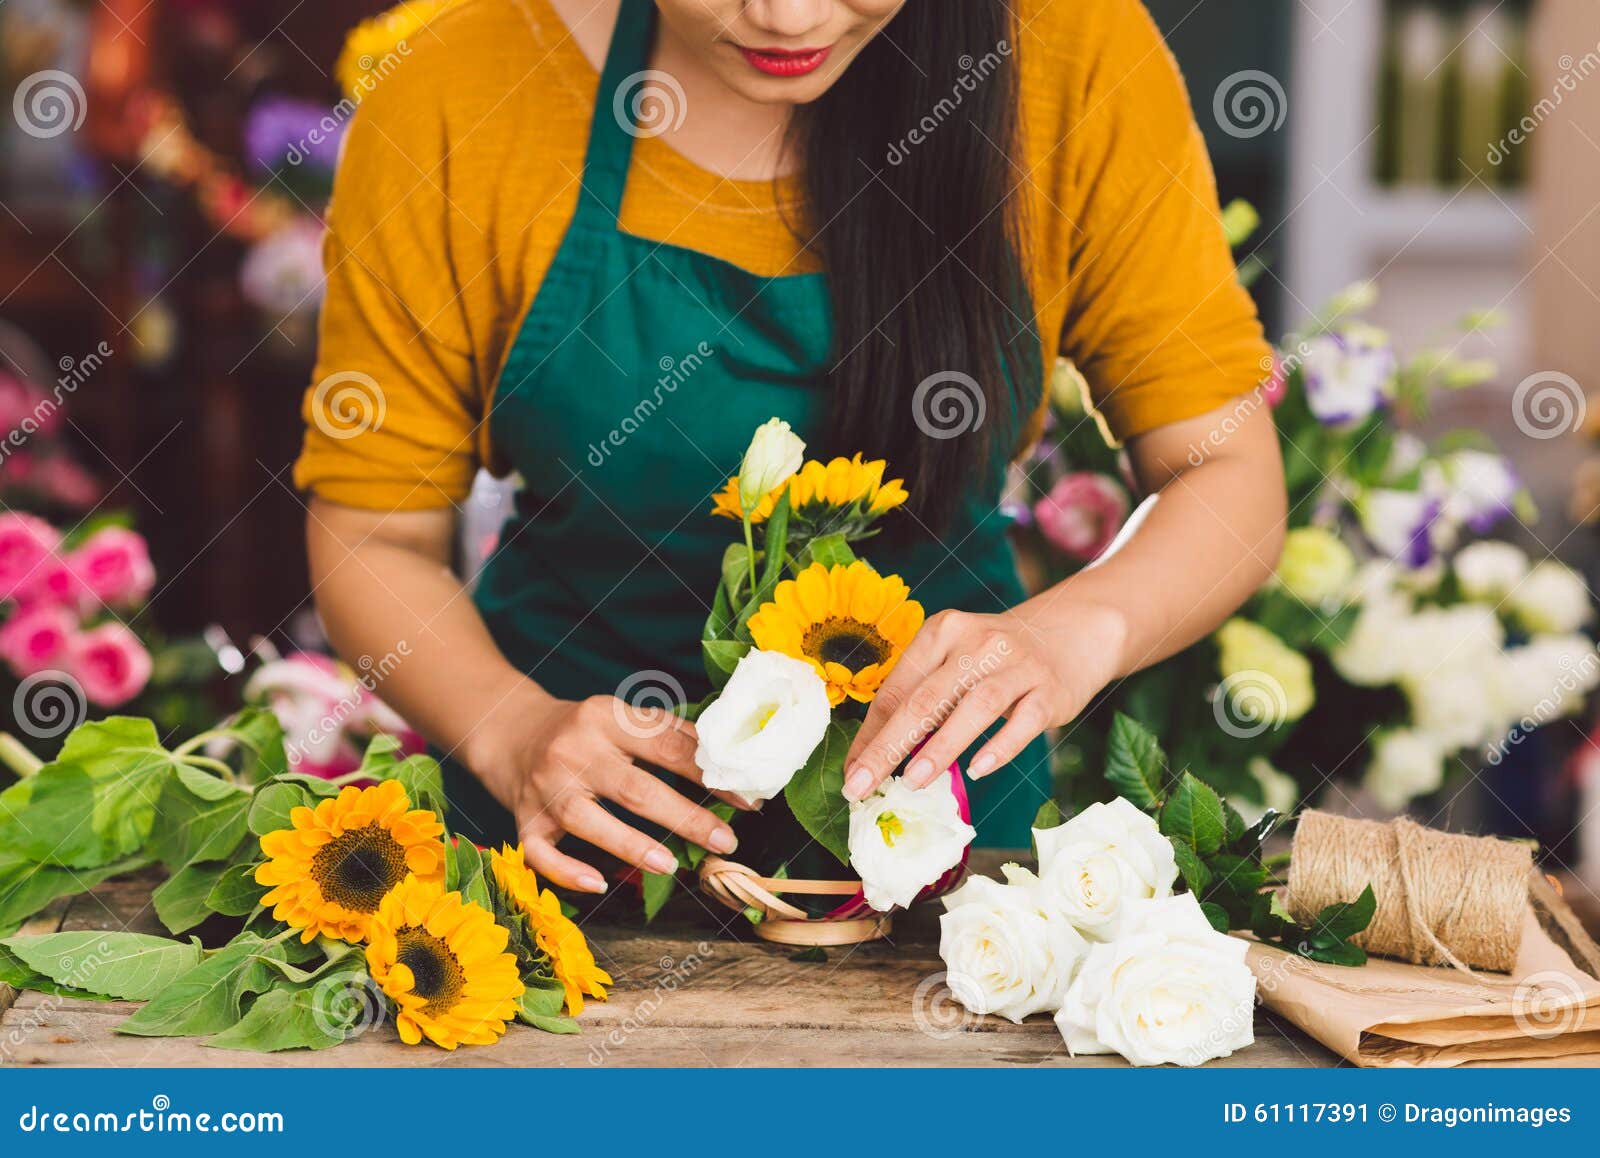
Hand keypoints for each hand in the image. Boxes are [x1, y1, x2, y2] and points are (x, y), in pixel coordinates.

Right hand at [469, 688, 747, 892]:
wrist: (508, 731)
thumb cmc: (582, 729)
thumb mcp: (620, 716)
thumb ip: (667, 733)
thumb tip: (727, 758)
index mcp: (605, 717)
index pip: (666, 746)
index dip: (709, 774)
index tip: (747, 799)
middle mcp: (573, 751)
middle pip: (633, 788)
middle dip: (684, 817)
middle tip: (725, 841)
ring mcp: (545, 788)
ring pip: (588, 820)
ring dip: (631, 845)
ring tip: (671, 865)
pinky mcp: (523, 820)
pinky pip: (540, 853)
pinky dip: (567, 872)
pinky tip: (598, 884)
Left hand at [842, 601, 1126, 800]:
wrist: (1070, 631)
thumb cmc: (994, 659)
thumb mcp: (954, 662)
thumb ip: (920, 699)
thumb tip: (873, 757)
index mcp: (941, 633)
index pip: (897, 689)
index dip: (870, 735)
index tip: (851, 774)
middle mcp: (976, 642)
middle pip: (925, 699)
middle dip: (889, 746)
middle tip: (862, 785)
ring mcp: (1015, 665)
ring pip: (974, 706)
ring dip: (940, 746)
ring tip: (913, 782)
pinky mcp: (1049, 689)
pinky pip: (1024, 722)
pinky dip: (1000, 746)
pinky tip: (978, 770)